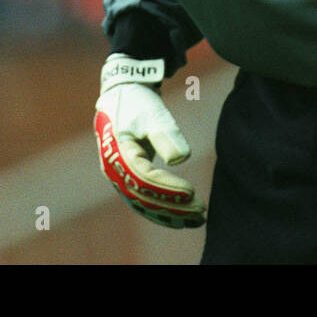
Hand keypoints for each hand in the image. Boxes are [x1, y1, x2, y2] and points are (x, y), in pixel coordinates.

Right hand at [94, 54, 205, 227]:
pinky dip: (164, 211)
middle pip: (143, 197)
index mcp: (116, 153)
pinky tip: (184, 218)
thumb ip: (165, 134)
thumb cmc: (137, 103)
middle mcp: (114, 171)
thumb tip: (179, 160)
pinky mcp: (129, 180)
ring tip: (198, 220)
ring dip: (170, 214)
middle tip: (201, 212)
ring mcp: (120, 178)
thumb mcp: (152, 113)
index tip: (191, 192)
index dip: (166, 189)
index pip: (142, 179)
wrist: (123, 96)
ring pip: (144, 204)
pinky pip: (145, 201)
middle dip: (172, 207)